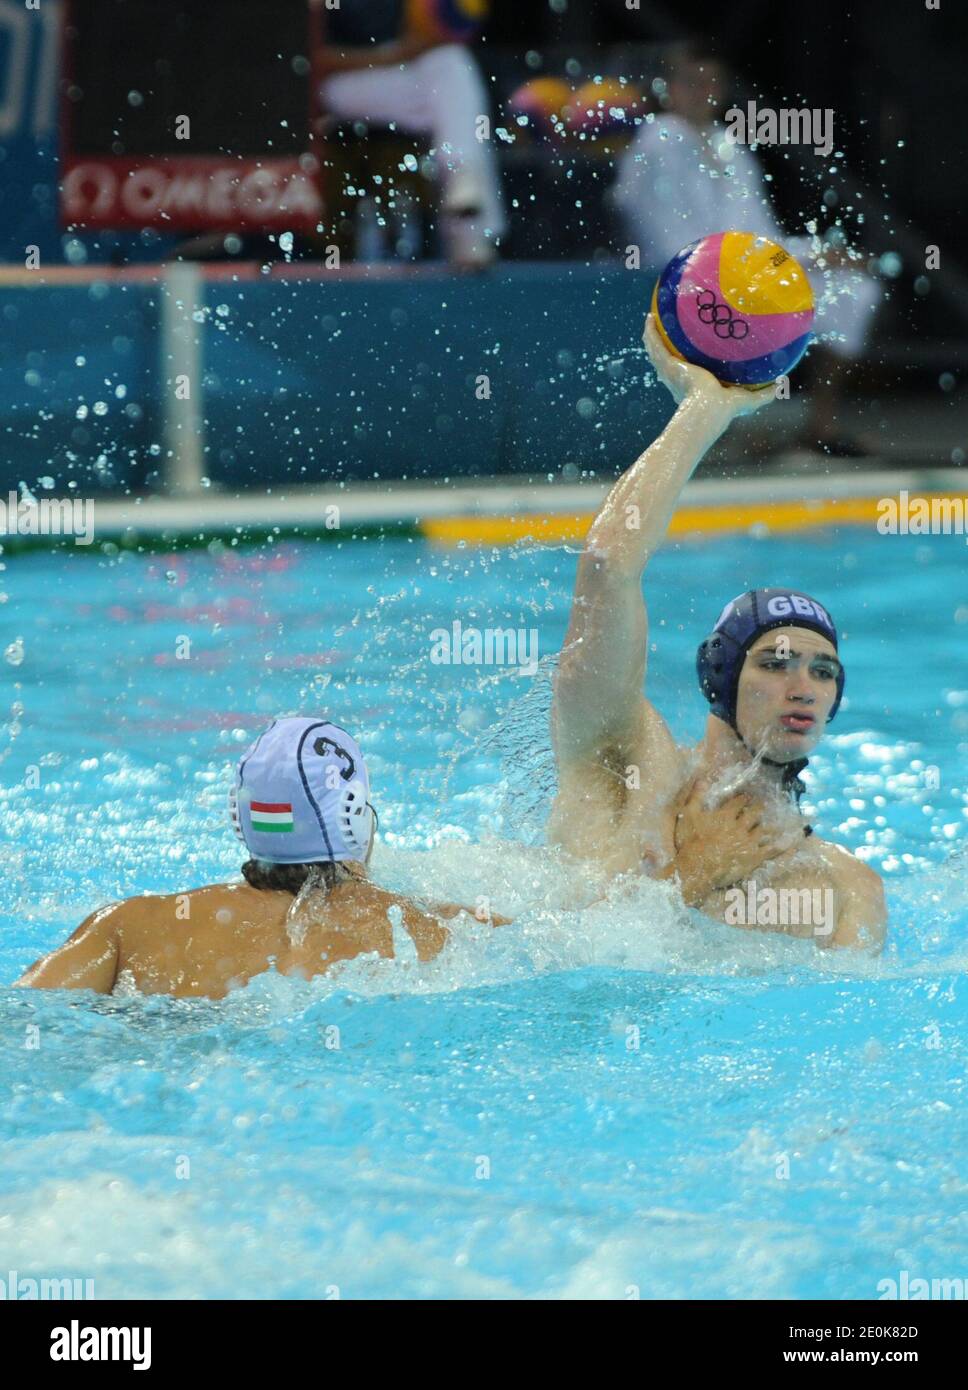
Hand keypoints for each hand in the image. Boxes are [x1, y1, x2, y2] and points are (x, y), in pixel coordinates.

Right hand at [643, 312, 775, 419]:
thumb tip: (782, 384)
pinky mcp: (667, 365)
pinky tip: (649, 317)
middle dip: (664, 348)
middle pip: (668, 359)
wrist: (708, 410)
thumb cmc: (726, 410)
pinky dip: (650, 332)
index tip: (688, 353)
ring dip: (652, 336)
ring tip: (652, 319)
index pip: (687, 371)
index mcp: (694, 386)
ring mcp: (670, 372)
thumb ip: (764, 393)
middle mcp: (678, 378)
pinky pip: (655, 345)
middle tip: (666, 332)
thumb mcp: (748, 399)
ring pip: (657, 351)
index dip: (684, 363)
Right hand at [670, 777, 803, 904]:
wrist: (697, 867)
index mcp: (725, 815)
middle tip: (761, 806)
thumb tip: (702, 778)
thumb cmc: (690, 842)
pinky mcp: (754, 857)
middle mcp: (740, 825)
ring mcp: (748, 842)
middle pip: (754, 813)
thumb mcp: (688, 814)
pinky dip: (782, 846)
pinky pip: (771, 850)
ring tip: (775, 824)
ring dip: (769, 826)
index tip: (745, 797)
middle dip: (758, 808)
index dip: (743, 799)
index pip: (738, 802)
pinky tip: (791, 843)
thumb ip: (696, 796)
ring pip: (763, 830)